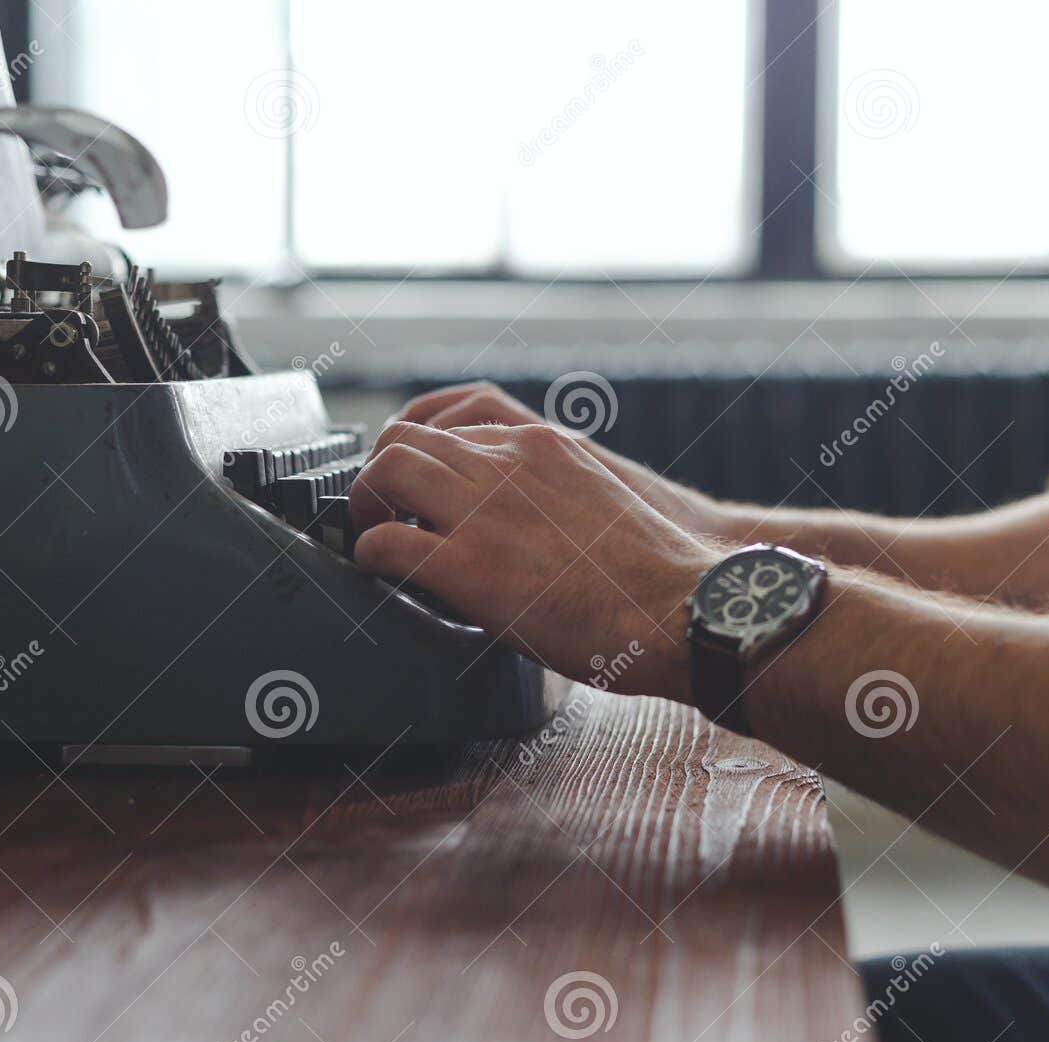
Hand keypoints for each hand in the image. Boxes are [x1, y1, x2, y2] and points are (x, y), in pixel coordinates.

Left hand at [349, 420, 717, 700]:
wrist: (682, 607)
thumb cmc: (655, 573)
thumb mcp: (599, 499)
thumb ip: (551, 494)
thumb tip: (524, 526)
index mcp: (541, 446)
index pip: (455, 428)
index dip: (427, 461)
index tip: (419, 490)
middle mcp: (506, 462)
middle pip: (407, 436)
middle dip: (381, 472)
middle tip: (377, 509)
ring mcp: (484, 509)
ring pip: (387, 470)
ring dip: (365, 503)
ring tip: (369, 534)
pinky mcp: (469, 564)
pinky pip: (388, 542)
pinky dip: (370, 555)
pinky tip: (378, 573)